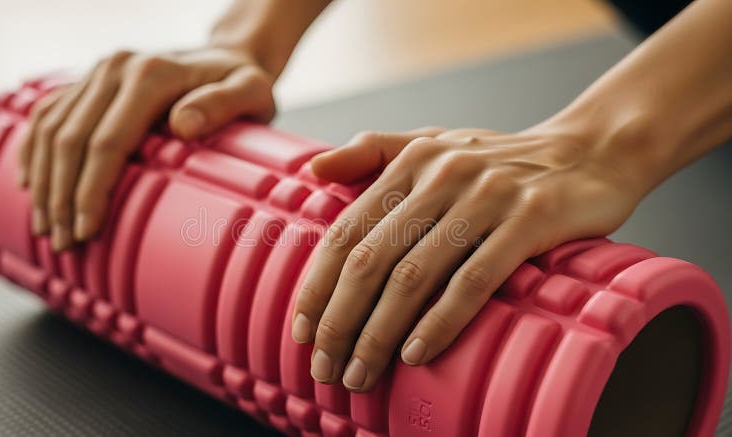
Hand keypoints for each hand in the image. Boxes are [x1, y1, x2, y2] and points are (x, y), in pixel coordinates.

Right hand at [18, 47, 275, 249]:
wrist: (224, 57)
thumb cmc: (241, 83)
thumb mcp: (250, 92)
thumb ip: (221, 105)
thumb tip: (182, 125)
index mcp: (150, 75)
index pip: (106, 142)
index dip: (91, 191)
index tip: (88, 231)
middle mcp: (115, 68)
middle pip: (70, 141)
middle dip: (62, 198)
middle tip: (65, 244)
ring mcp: (96, 73)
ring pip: (50, 131)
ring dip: (43, 183)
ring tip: (48, 229)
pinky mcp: (86, 82)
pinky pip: (46, 115)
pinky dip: (34, 152)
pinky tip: (30, 185)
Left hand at [291, 124, 643, 391]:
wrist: (590, 152)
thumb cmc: (502, 160)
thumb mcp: (436, 142)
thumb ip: (373, 151)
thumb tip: (313, 171)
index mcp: (411, 159)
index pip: (346, 231)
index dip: (317, 285)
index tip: (302, 331)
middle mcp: (442, 174)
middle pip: (371, 260)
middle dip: (340, 321)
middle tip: (326, 367)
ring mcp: (486, 197)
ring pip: (414, 276)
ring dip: (380, 333)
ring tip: (362, 374)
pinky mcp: (529, 220)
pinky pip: (473, 281)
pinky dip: (440, 322)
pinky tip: (416, 354)